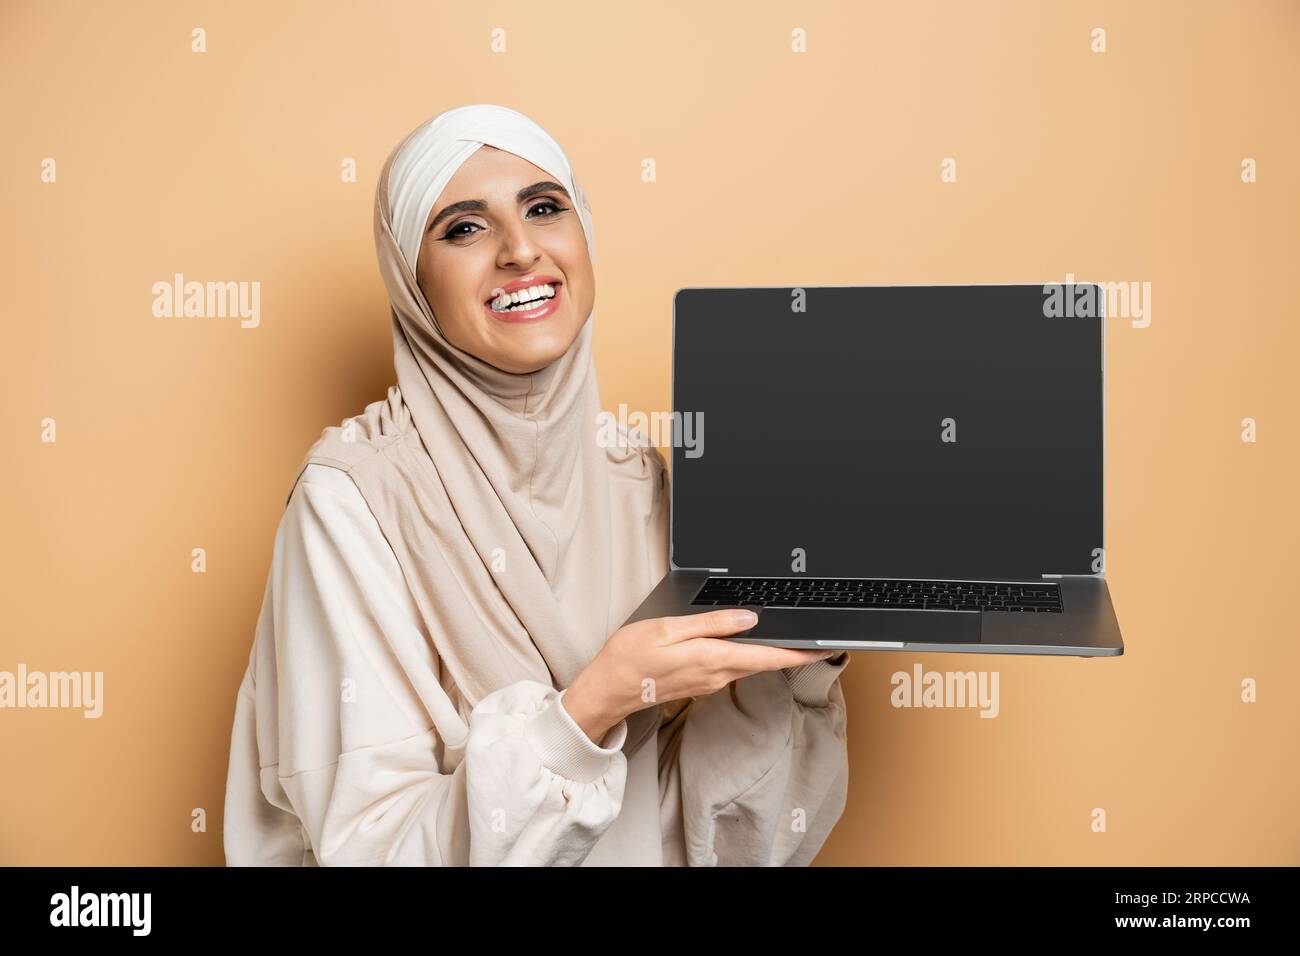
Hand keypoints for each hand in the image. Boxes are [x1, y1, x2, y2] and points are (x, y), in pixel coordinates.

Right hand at [563, 608, 835, 742]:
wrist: (609, 689)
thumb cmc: (631, 657)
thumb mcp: (669, 629)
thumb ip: (712, 624)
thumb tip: (749, 618)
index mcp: (713, 658)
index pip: (768, 657)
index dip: (800, 653)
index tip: (825, 647)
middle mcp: (716, 675)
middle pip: (763, 662)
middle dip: (791, 651)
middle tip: (815, 638)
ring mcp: (709, 682)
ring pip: (748, 664)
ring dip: (770, 653)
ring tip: (789, 639)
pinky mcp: (700, 683)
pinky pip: (731, 667)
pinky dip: (747, 656)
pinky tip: (748, 645)